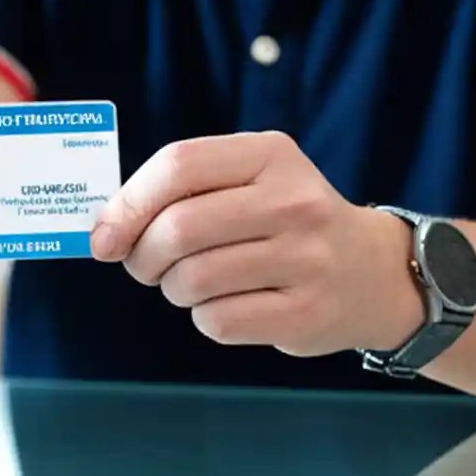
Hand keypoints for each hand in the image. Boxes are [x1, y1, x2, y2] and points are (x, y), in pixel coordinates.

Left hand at [91, 131, 423, 356]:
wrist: (373, 271)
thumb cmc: (284, 222)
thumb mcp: (246, 181)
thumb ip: (176, 192)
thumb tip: (102, 230)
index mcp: (269, 155)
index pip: (178, 165)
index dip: (128, 203)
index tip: (105, 234)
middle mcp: (294, 201)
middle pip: (178, 228)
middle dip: (142, 255)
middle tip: (145, 265)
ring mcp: (306, 259)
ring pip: (191, 279)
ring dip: (172, 288)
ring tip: (191, 283)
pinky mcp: (306, 313)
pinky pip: (217, 320)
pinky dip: (205, 317)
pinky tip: (227, 304)